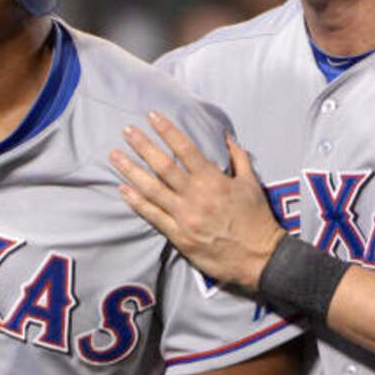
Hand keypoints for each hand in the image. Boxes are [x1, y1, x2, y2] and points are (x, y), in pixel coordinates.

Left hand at [111, 111, 284, 291]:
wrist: (259, 257)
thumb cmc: (257, 220)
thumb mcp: (252, 184)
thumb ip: (238, 158)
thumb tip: (226, 137)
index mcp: (213, 180)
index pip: (185, 149)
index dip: (167, 131)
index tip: (152, 116)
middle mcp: (195, 196)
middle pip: (163, 166)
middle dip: (143, 146)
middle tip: (126, 131)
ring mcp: (184, 217)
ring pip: (152, 190)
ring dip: (131, 171)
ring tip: (115, 157)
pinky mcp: (179, 236)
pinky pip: (153, 216)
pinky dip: (137, 202)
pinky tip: (123, 190)